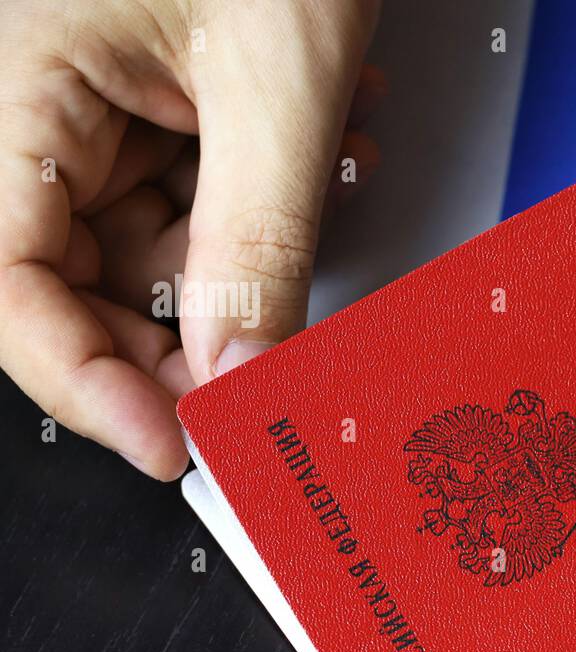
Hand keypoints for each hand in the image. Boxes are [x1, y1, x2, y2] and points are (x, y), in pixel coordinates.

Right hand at [0, 0, 380, 478]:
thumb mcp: (281, 82)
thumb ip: (258, 240)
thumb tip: (239, 369)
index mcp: (5, 80)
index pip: (4, 282)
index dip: (84, 380)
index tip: (177, 443)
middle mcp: (24, 93)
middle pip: (69, 273)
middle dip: (190, 320)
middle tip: (274, 359)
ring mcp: (82, 88)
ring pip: (142, 234)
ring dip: (253, 242)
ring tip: (339, 173)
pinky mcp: (140, 81)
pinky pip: (185, 180)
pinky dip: (263, 190)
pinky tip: (332, 143)